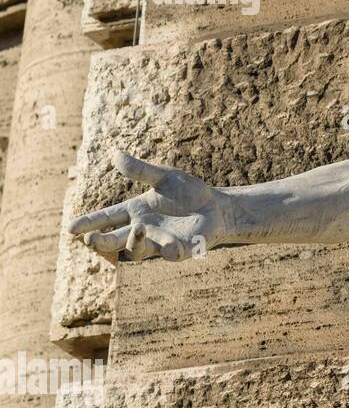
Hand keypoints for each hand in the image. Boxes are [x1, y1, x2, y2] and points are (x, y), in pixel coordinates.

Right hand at [69, 151, 229, 261]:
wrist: (218, 207)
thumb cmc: (189, 193)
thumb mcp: (165, 177)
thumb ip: (141, 170)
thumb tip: (114, 153)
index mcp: (136, 210)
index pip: (108, 217)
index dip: (90, 222)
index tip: (71, 228)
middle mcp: (144, 229)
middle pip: (116, 238)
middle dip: (102, 240)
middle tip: (89, 240)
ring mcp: (161, 241)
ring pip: (139, 250)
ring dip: (133, 243)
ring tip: (135, 229)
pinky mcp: (181, 249)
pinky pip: (171, 254)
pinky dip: (168, 251)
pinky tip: (167, 245)